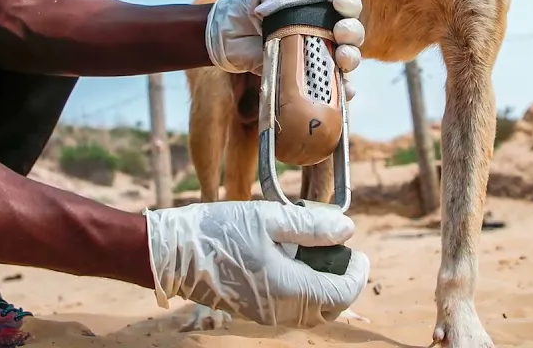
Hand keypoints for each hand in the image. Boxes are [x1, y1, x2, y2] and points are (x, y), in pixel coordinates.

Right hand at [145, 201, 369, 327]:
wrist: (173, 253)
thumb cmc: (218, 231)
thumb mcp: (268, 218)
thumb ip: (311, 226)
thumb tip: (347, 229)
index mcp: (289, 288)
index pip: (341, 293)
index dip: (357, 274)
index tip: (360, 253)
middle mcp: (280, 309)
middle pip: (329, 308)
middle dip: (343, 283)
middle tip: (343, 254)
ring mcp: (265, 314)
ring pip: (310, 313)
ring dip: (323, 289)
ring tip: (319, 256)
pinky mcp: (252, 311)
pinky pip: (290, 310)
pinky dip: (303, 292)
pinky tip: (294, 263)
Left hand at [205, 0, 364, 90]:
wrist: (227, 33)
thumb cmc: (252, 6)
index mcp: (320, 8)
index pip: (347, 5)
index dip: (349, 4)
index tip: (338, 4)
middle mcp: (325, 32)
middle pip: (353, 32)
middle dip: (352, 31)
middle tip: (340, 32)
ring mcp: (318, 56)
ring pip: (349, 58)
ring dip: (352, 58)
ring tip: (342, 58)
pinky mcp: (307, 78)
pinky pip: (333, 86)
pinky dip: (345, 90)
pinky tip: (347, 91)